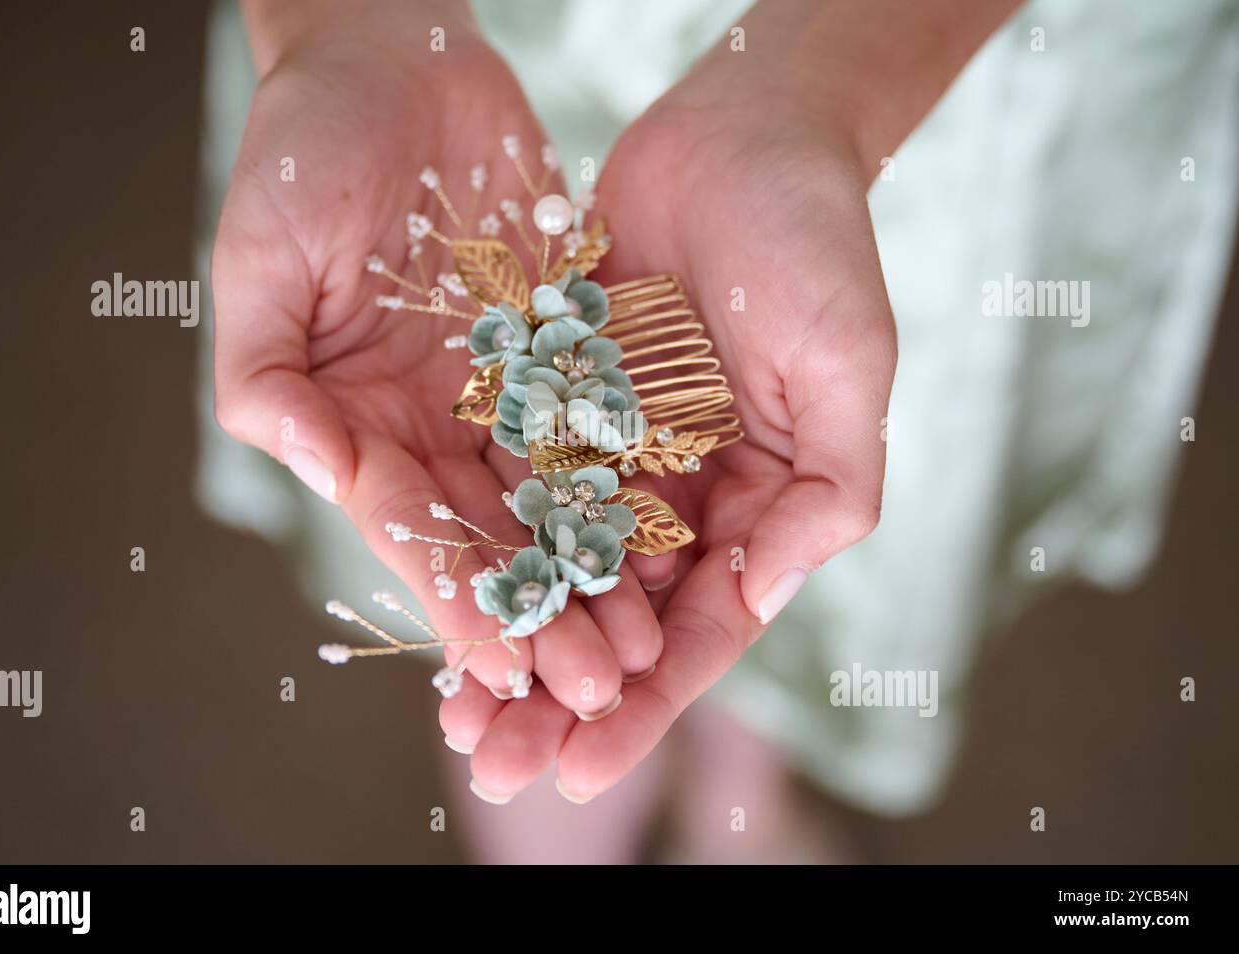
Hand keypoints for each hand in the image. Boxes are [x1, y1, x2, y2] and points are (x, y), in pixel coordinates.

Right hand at [212, 0, 662, 714]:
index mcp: (349, 418)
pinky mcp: (555, 349)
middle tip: (593, 685)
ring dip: (593, 575)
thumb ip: (266, 367)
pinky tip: (668, 544)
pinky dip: (626, 488)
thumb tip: (294, 454)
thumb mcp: (261, 252)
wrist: (392, 58)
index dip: (454, 597)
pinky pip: (595, 426)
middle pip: (490, 536)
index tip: (502, 667)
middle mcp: (426, 422)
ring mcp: (495, 390)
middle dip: (539, 613)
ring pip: (551, 502)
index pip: (408, 527)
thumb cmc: (303, 144)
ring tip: (639, 645)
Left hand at [440, 67, 894, 803]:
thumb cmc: (816, 241)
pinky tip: (434, 591)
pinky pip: (512, 481)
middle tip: (495, 762)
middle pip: (618, 619)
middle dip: (560, 694)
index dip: (647, 706)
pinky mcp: (559, 398)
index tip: (586, 769)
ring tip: (454, 710)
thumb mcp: (848, 365)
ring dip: (509, 636)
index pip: (701, 630)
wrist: (742, 132)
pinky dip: (478, 539)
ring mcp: (618, 450)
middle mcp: (684, 494)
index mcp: (760, 504)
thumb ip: (829, 487)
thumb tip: (770, 594)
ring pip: (555, 565)